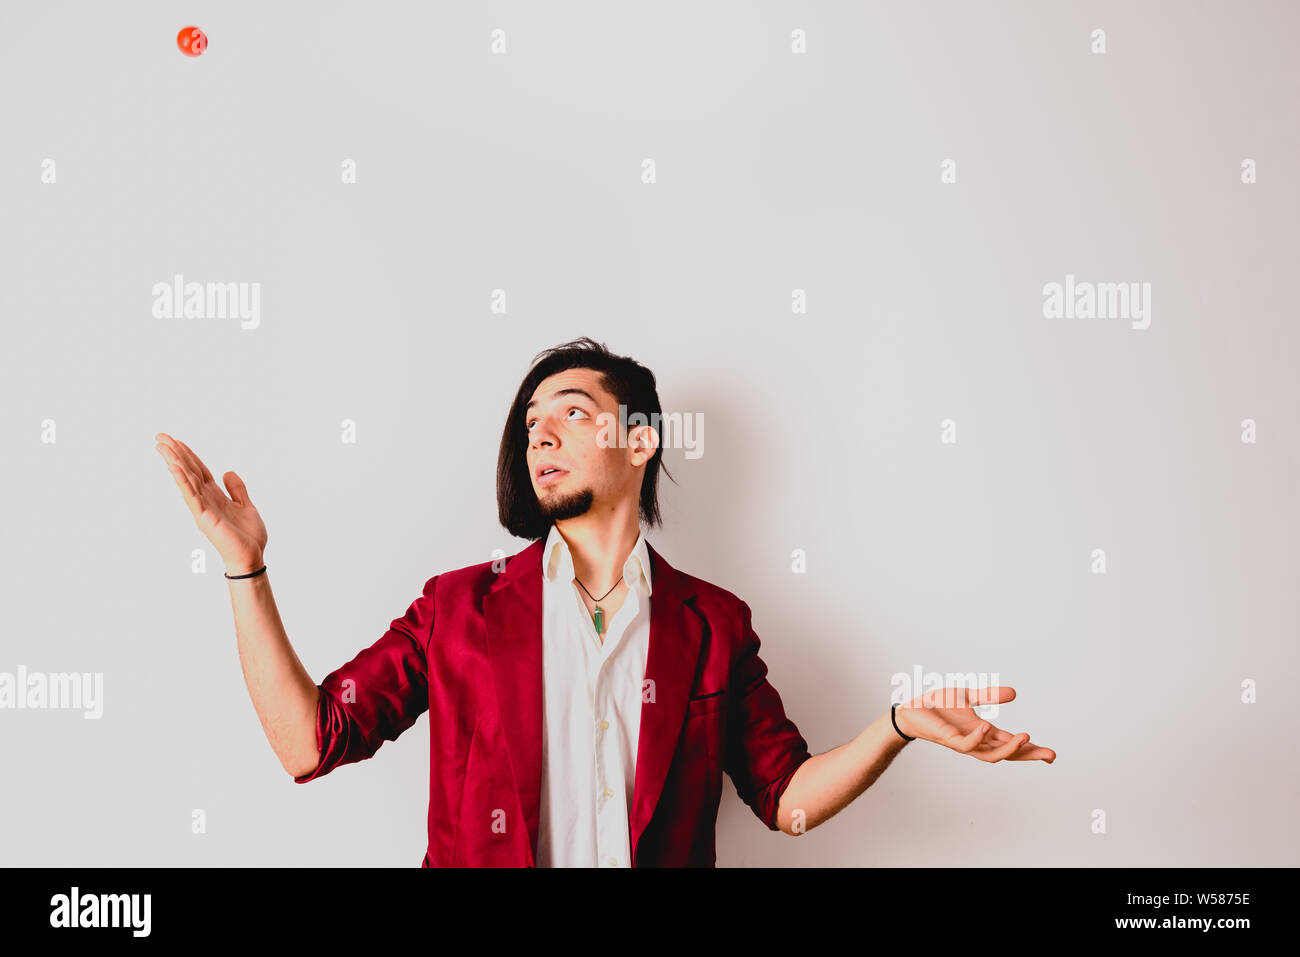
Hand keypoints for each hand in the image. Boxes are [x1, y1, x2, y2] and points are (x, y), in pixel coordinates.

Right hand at [154, 432, 267, 573]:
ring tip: (162, 447)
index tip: (176, 440)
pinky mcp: (204, 517)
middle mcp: (205, 499)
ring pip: (186, 480)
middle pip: (188, 470)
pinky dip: (183, 481)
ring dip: (174, 462)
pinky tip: (173, 468)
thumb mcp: (246, 505)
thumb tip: (227, 471)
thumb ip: (236, 489)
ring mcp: (202, 507)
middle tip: (159, 436)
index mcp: (215, 495)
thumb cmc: (247, 536)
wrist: (251, 556)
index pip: (199, 470)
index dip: (188, 454)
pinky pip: (191, 496)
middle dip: (175, 453)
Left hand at [894, 686, 1054, 763]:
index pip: (1012, 744)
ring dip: (1009, 748)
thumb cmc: (938, 706)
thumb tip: (1014, 693)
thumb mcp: (968, 696)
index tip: (1051, 754)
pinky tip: (987, 726)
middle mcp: (978, 741)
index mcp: (984, 732)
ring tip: (1026, 737)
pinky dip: (978, 737)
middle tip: (1050, 755)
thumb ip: (989, 696)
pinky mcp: (949, 740)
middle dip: (1029, 755)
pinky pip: (967, 744)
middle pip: (1008, 754)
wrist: (911, 709)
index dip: (1031, 750)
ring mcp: (964, 743)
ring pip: (991, 755)